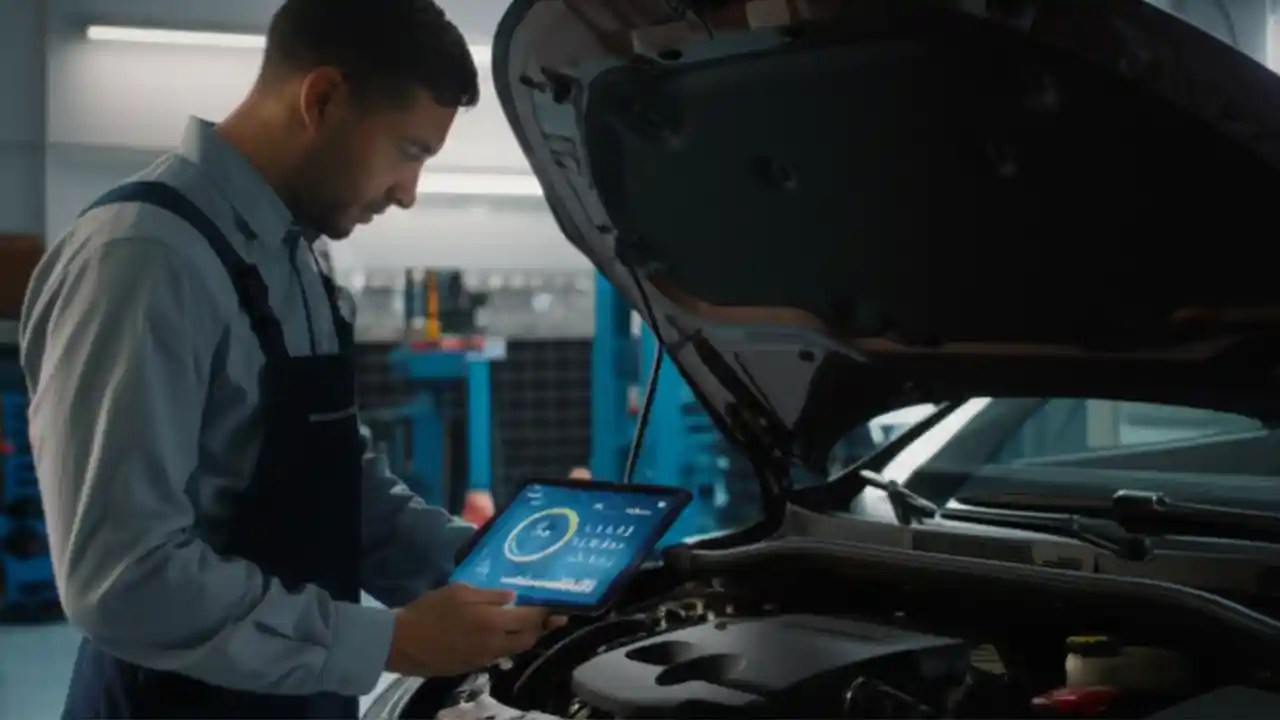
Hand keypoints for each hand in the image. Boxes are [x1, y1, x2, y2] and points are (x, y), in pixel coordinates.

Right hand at [384, 584, 564, 677]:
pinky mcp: (474, 666)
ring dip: (525, 638)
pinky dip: (506, 645)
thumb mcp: (459, 592)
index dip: (544, 612)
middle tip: (549, 617)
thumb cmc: (429, 611)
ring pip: (515, 650)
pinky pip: (499, 655)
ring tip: (530, 625)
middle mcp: (494, 644)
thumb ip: (490, 595)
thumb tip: (513, 597)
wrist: (403, 642)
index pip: (529, 620)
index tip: (554, 605)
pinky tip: (503, 634)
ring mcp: (484, 658)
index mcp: (492, 622)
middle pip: (528, 640)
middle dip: (541, 628)